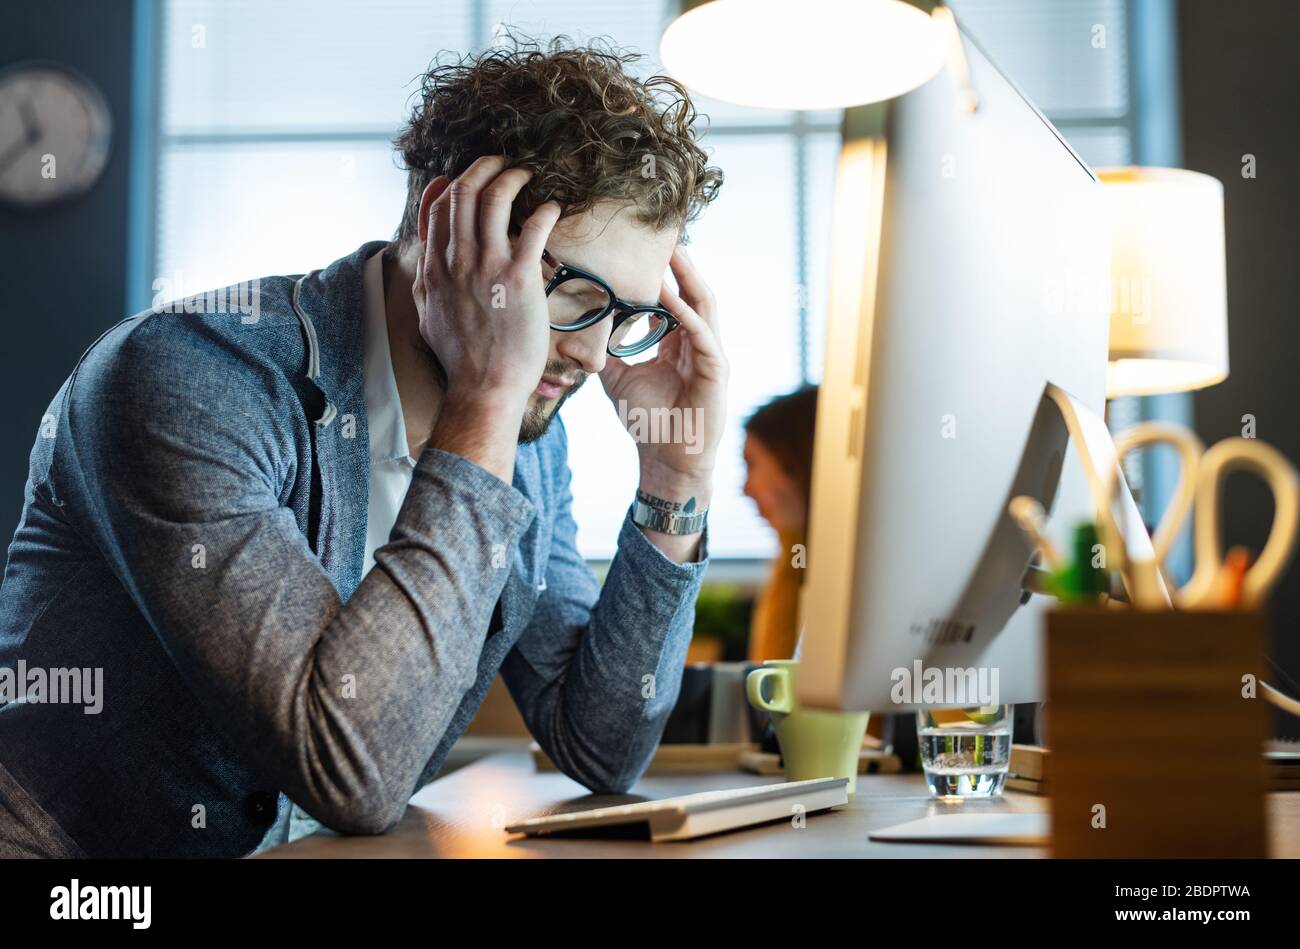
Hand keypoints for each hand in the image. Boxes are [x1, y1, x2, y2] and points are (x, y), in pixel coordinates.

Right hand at [412, 155, 560, 405]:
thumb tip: (425, 258)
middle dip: (483, 167)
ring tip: (526, 174)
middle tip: (502, 162)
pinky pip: (533, 227)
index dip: (453, 182)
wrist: (483, 386)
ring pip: (494, 198)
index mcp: (435, 267)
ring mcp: (486, 266)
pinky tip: (553, 207)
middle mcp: (457, 260)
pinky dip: (544, 210)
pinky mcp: (518, 278)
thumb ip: (424, 280)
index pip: (437, 207)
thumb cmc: (460, 357)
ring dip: (512, 177)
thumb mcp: (426, 314)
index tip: (469, 175)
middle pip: (463, 192)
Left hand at [600, 246, 727, 493]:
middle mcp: (698, 343)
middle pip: (693, 292)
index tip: (644, 248)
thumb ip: (608, 350)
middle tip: (666, 235)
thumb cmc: (647, 421)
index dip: (663, 273)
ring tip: (674, 252)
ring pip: (704, 305)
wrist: (664, 459)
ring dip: (688, 278)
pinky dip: (685, 314)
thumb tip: (582, 329)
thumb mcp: (618, 377)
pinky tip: (669, 297)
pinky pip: (702, 334)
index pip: (675, 298)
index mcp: (679, 343)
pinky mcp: (716, 370)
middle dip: (681, 264)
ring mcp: (711, 355)